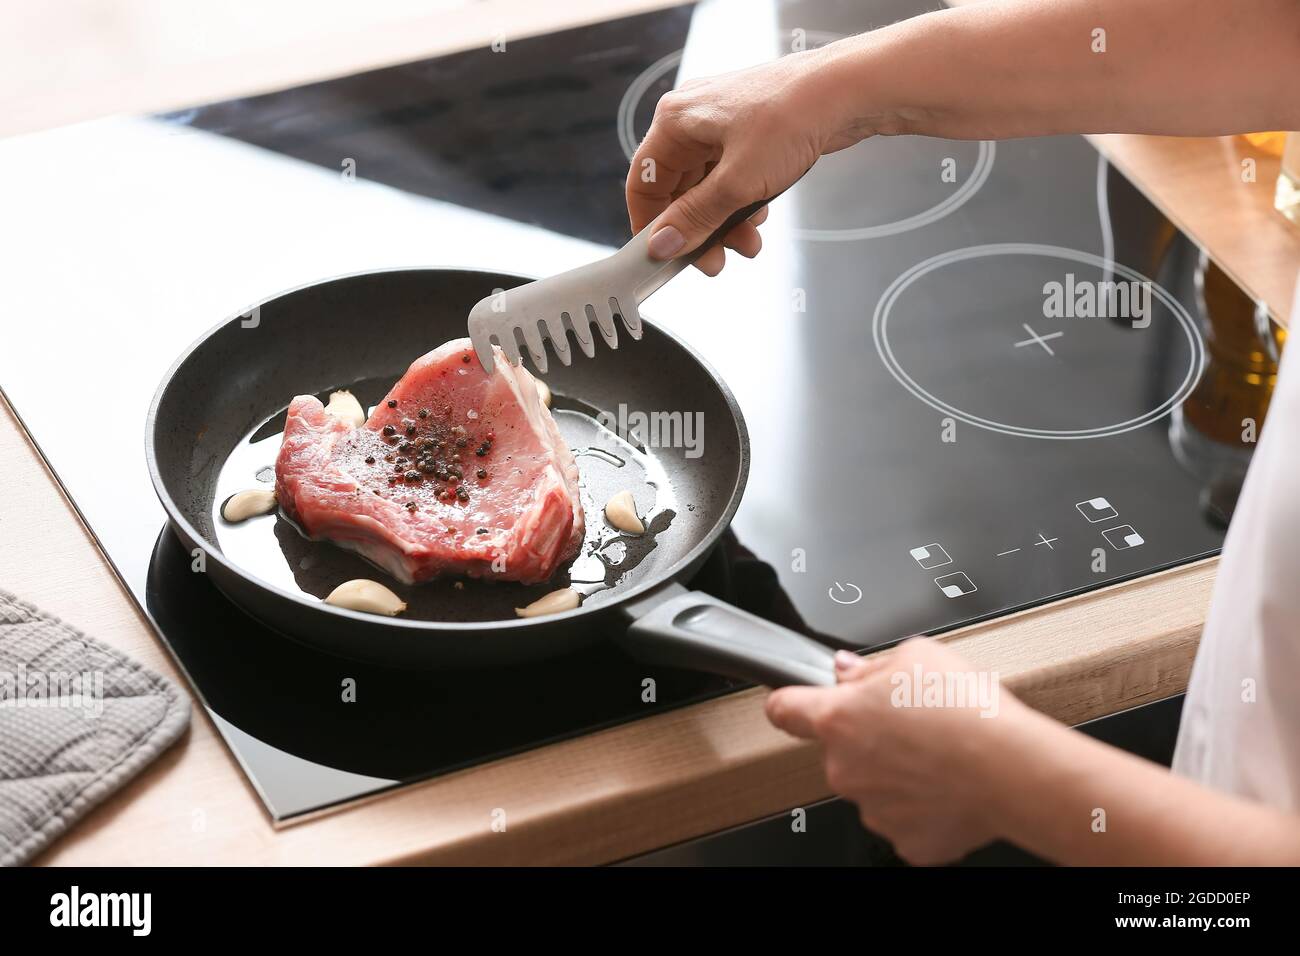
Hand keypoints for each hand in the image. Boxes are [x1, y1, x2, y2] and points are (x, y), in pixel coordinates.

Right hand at [625, 47, 863, 275]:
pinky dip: (741, 203)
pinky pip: (731, 178)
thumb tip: (661, 244)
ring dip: (723, 222)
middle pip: (678, 189)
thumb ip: (695, 218)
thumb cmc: (793, 116)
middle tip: (712, 261)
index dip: (649, 223)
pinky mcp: (749, 132)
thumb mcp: (737, 182)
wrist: (849, 91)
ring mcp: (722, 124)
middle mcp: (694, 118)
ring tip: (746, 244)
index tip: (661, 255)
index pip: (644, 181)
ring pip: (707, 187)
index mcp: (676, 120)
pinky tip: (759, 219)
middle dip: (697, 229)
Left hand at [766, 637, 1020, 864]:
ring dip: (895, 770)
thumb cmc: (968, 711)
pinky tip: (948, 784)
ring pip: (872, 783)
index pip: (784, 709)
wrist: (1013, 769)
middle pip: (840, 748)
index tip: (795, 700)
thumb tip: (849, 671)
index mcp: (838, 719)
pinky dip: (922, 803)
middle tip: (911, 722)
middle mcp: (845, 768)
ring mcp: (873, 808)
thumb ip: (870, 665)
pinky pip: (903, 815)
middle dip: (868, 735)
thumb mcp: (917, 655)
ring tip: (938, 753)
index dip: (790, 700)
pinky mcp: (905, 839)